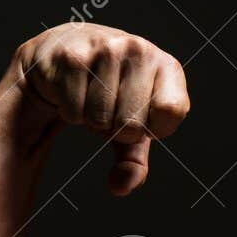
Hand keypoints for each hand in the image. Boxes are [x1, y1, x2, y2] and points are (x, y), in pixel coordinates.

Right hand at [14, 24, 190, 194]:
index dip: (154, 127)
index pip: (172, 112)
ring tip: (91, 97)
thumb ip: (134, 161)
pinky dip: (71, 112)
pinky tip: (72, 90)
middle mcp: (139, 50)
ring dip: (92, 120)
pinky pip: (75, 111)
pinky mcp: (71, 56)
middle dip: (118, 129)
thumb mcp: (132, 125)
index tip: (145, 118)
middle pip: (133, 124)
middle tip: (110, 109)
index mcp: (166, 64)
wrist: (64, 56)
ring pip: (101, 119)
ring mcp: (105, 49)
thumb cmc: (109, 93)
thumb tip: (121, 187)